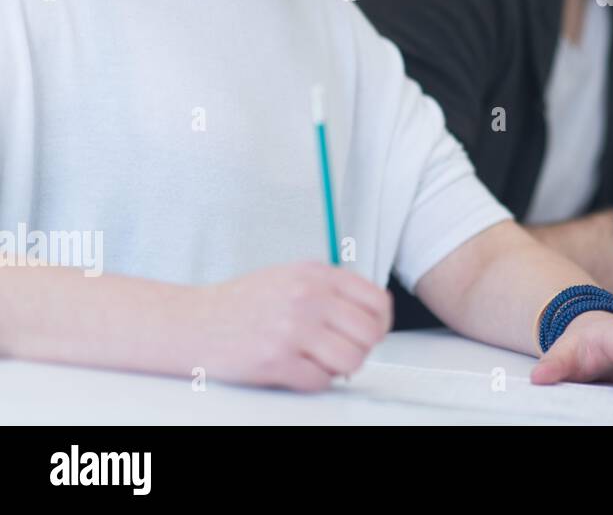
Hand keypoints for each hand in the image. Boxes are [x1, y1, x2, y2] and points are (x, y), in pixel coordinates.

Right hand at [192, 261, 392, 390]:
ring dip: (340, 368)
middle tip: (342, 351)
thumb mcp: (291, 276)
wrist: (190, 322)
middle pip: (370, 334)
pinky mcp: (275, 360)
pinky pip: (321, 381)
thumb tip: (371, 314)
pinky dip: (313, 381)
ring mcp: (292, 329)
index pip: (377, 301)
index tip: (370, 333)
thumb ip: (331, 289)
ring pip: (352, 360)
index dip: (380, 324)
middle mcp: (307, 298)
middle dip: (361, 348)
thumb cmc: (241, 303)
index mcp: (316, 275)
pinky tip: (297, 369)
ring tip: (320, 361)